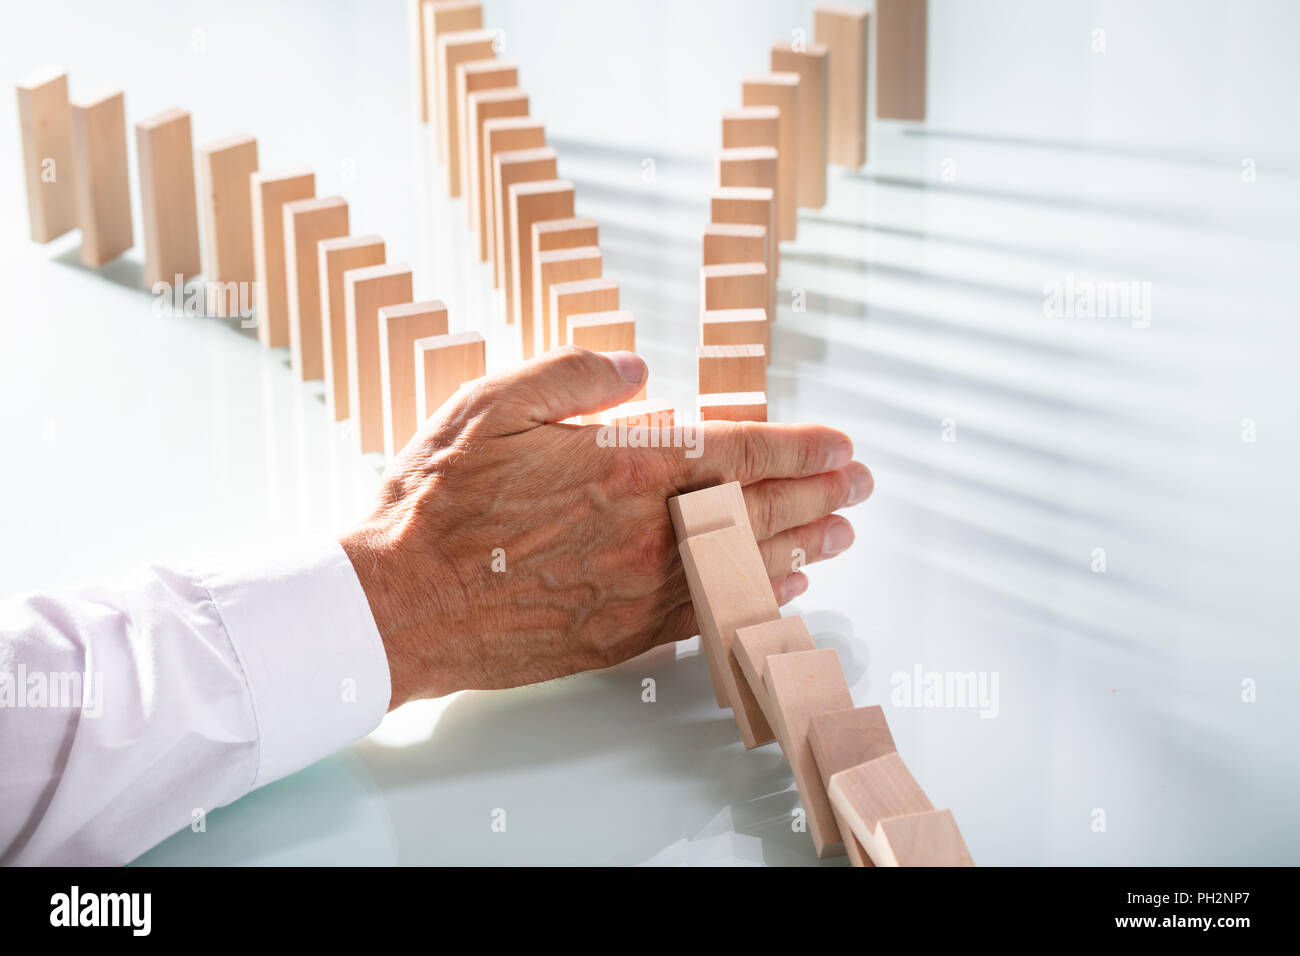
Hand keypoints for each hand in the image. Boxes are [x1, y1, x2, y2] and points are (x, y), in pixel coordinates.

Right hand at [340, 347, 872, 708]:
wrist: (398, 605)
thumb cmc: (435, 502)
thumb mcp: (490, 405)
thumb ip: (571, 378)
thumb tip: (638, 369)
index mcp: (620, 466)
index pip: (736, 450)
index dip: (798, 448)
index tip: (841, 445)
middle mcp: (644, 532)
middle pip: (755, 512)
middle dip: (817, 497)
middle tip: (859, 489)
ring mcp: (635, 591)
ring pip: (741, 568)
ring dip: (799, 551)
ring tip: (838, 538)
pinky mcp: (618, 637)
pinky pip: (705, 618)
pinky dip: (749, 601)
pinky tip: (776, 594)